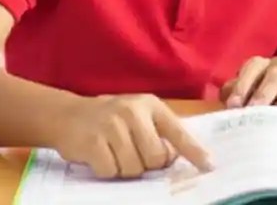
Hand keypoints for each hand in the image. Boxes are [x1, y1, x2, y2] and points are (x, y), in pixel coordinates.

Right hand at [52, 94, 211, 179]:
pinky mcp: (94, 142)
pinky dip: (107, 171)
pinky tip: (100, 157)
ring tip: (114, 153)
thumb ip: (158, 132)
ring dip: (125, 170)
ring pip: (134, 169)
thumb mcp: (138, 115)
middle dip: (147, 165)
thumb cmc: (110, 119)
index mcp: (150, 106)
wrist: (67, 114)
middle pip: (156, 158)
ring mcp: (112, 126)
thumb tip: (177, 158)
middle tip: (132, 154)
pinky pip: (111, 172)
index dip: (194, 151)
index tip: (209, 166)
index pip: (178, 131)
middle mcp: (133, 112)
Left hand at [220, 56, 276, 113]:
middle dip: (264, 92)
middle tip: (256, 108)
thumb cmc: (259, 99)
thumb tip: (228, 105)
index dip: (242, 86)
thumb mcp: (244, 95)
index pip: (251, 69)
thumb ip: (234, 96)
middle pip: (274, 74)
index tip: (234, 105)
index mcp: (259, 65)